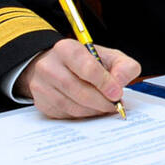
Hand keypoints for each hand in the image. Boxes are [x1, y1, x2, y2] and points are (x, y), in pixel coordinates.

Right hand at [16, 38, 140, 118]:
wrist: (57, 66)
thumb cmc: (86, 62)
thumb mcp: (108, 56)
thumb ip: (123, 66)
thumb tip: (120, 82)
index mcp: (66, 49)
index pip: (87, 68)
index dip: (105, 83)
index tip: (117, 93)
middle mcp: (49, 66)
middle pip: (79, 90)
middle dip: (101, 101)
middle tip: (115, 105)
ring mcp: (41, 86)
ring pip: (71, 106)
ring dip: (93, 110)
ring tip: (105, 107)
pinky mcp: (41, 103)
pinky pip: (65, 115)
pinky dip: (82, 115)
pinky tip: (91, 109)